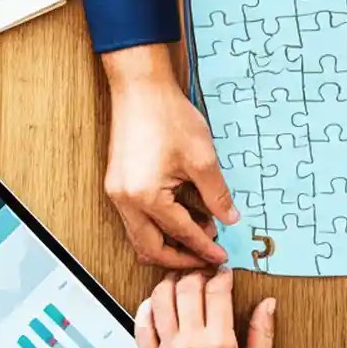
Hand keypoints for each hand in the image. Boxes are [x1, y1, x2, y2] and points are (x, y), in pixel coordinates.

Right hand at [102, 44, 238, 267]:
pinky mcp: (117, 183)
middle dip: (179, 258)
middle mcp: (125, 200)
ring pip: (139, 236)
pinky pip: (135, 219)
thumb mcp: (203, 158)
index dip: (203, 248)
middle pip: (150, 248)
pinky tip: (181, 218)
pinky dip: (157, 226)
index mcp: (145, 196)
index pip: (179, 234)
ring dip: (166, 243)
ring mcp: (117, 192)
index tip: (219, 257)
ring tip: (197, 238)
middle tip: (205, 258)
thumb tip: (229, 218)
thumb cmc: (168, 116)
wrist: (141, 89)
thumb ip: (217, 193)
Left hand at [137, 270, 275, 347]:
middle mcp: (190, 344)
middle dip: (197, 274)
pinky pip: (141, 325)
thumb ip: (263, 332)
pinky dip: (147, 307)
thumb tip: (268, 304)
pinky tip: (157, 303)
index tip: (225, 276)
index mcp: (219, 343)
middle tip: (203, 275)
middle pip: (187, 288)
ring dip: (170, 283)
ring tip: (179, 282)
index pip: (217, 291)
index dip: (222, 276)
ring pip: (160, 300)